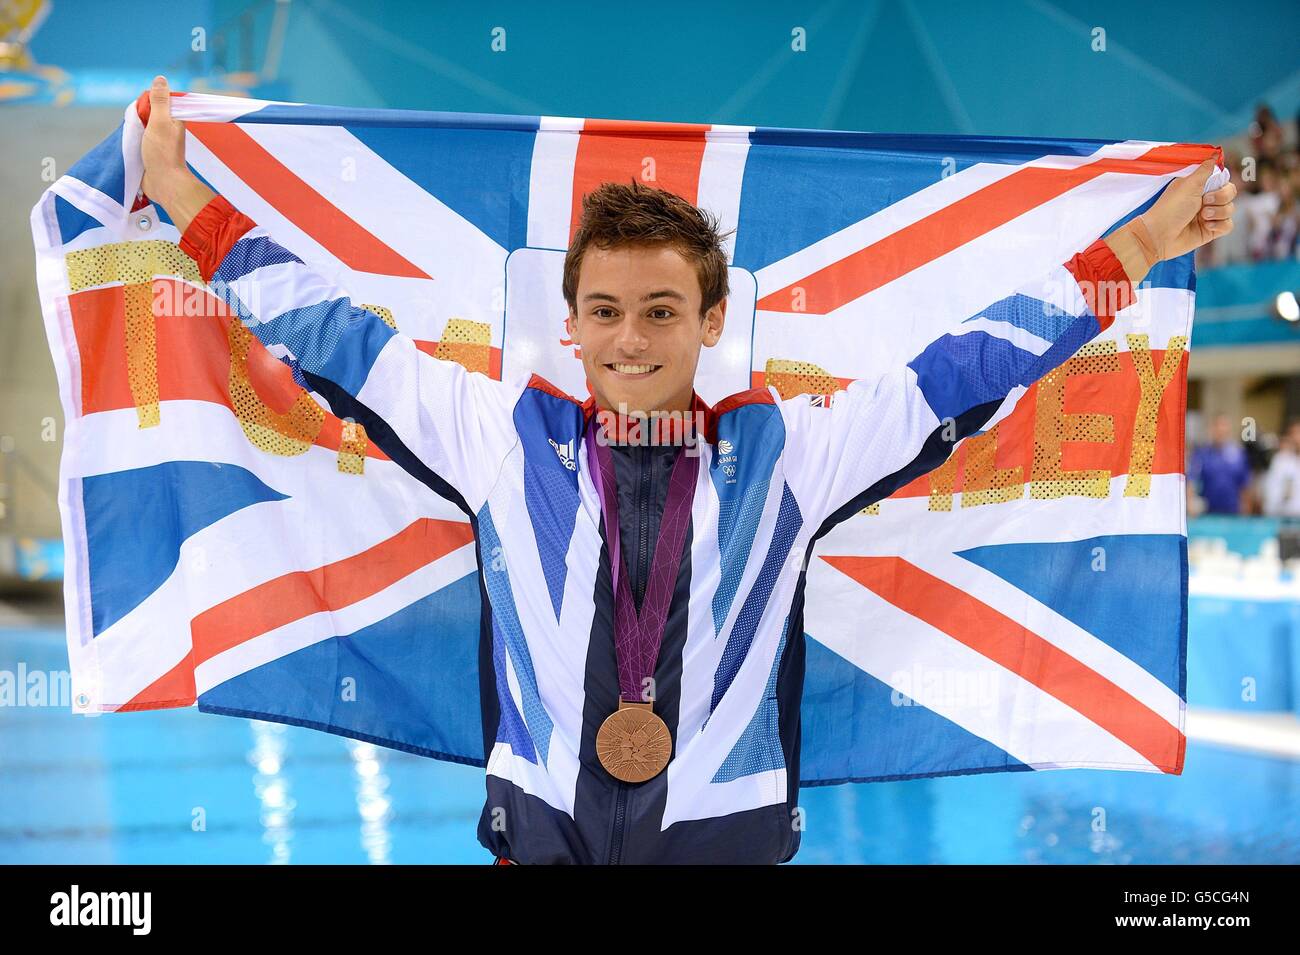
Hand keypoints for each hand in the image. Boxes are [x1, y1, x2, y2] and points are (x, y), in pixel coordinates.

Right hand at [139, 74, 214, 232]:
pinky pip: (138, 139)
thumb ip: (159, 101)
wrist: (163, 184)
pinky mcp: (150, 151)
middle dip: (138, 115)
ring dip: (134, 128)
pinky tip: (129, 142)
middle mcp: (168, 128)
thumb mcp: (160, 121)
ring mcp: (159, 140)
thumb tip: (160, 79)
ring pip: (142, 125)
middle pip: (148, 112)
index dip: (147, 102)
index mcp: (174, 119)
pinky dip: (132, 138)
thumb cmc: (163, 152)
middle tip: (138, 126)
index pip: (159, 101)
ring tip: (134, 137)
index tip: (142, 111)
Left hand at [1142, 156, 1236, 260]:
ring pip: (1231, 209)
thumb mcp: (1188, 184)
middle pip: (1230, 193)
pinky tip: (1206, 226)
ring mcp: (1209, 215)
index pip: (1223, 180)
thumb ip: (1204, 169)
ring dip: (1218, 212)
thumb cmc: (1170, 208)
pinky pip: (1228, 225)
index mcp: (1199, 187)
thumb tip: (1215, 153)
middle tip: (1204, 202)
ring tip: (1202, 216)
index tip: (1209, 187)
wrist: (1160, 236)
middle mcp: (1205, 200)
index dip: (1221, 183)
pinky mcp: (1211, 231)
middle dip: (1221, 197)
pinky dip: (1219, 225)